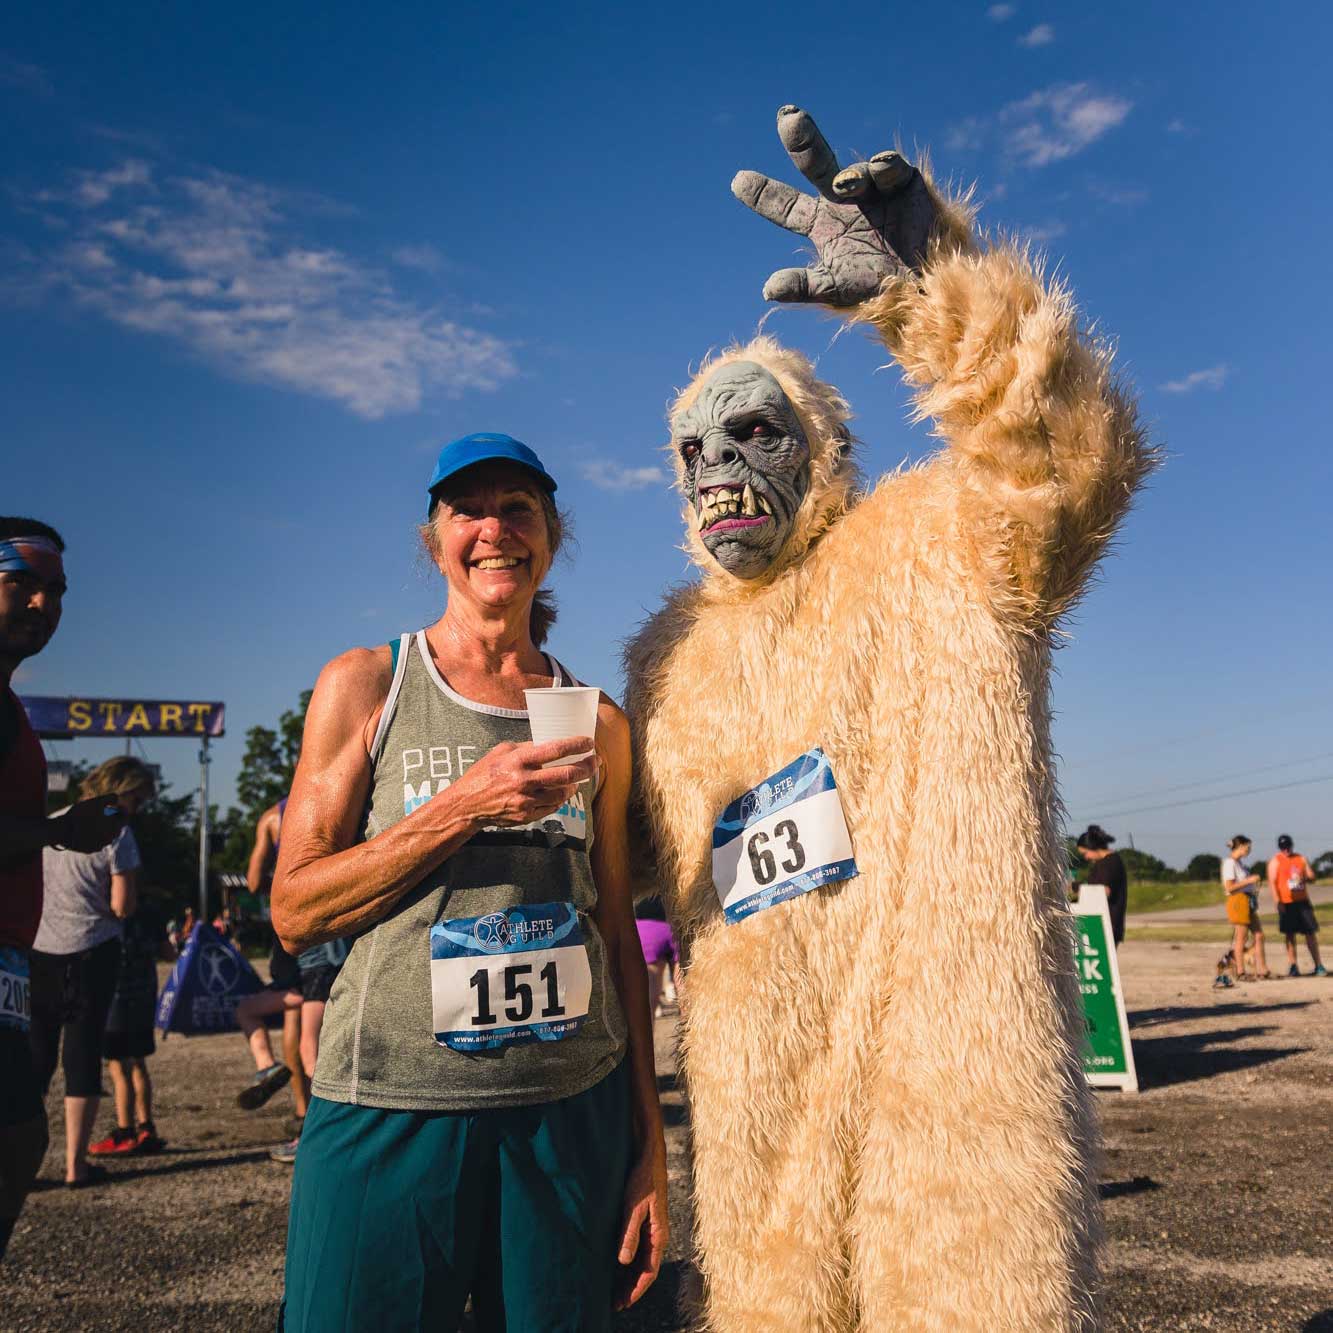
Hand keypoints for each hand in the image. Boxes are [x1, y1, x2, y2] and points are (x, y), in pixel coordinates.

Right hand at [50, 795, 124, 853]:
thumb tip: (117, 799)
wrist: (61, 830)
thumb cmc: (80, 814)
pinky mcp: (89, 850)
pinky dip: (94, 835)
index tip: (118, 805)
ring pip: (106, 835)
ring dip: (104, 827)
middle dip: (113, 819)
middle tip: (106, 811)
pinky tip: (87, 829)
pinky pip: (96, 841)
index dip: (122, 810)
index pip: (125, 818)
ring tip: (96, 820)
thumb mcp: (96, 801)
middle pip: (116, 827)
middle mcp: (110, 839)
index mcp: (115, 828)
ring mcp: (99, 846)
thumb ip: (111, 798)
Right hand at [448, 737, 596, 829]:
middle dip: (586, 767)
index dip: (576, 745)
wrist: (467, 804)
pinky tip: (562, 791)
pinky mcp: (526, 816)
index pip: (555, 750)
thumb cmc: (484, 773)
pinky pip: (552, 807)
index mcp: (517, 760)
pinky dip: (560, 799)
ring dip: (575, 785)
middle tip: (595, 761)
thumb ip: (526, 747)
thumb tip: (550, 743)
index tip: (589, 742)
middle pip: (566, 775)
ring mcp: (525, 801)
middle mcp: (523, 781)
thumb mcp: (501, 751)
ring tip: (578, 778)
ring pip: (563, 793)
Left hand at [614, 1147, 669, 1310]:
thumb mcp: (633, 1207)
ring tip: (615, 1292)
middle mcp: (658, 1236)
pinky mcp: (645, 1223)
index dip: (636, 1290)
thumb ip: (629, 1233)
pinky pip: (638, 1250)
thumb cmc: (643, 1181)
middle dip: (632, 1289)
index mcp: (659, 1235)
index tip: (624, 1303)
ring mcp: (652, 1231)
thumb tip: (624, 1261)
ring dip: (630, 1278)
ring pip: (642, 1262)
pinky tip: (618, 1267)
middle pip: (646, 1270)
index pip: (650, 1272)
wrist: (649, 1159)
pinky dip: (629, 1263)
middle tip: (615, 1304)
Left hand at [732, 105, 939, 306]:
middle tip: (787, 117)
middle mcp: (844, 201)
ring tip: (844, 187)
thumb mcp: (837, 288)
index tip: (738, 181)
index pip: (785, 207)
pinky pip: (890, 168)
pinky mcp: (904, 183)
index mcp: (821, 224)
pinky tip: (880, 170)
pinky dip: (884, 166)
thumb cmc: (879, 290)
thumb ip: (804, 286)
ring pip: (854, 171)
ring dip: (849, 175)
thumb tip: (767, 289)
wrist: (928, 287)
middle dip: (802, 140)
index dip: (763, 194)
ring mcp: (874, 189)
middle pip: (816, 165)